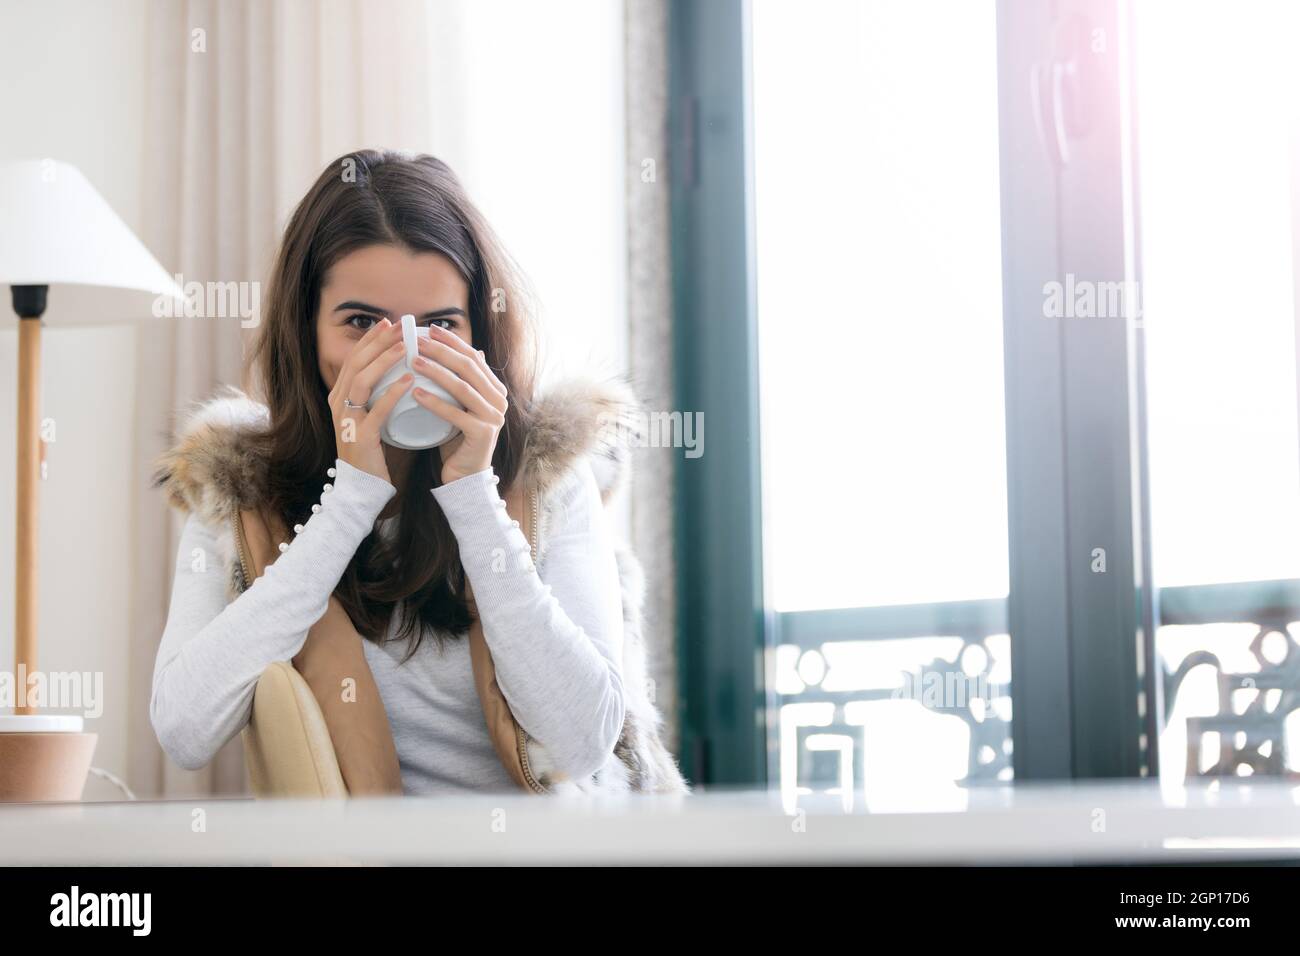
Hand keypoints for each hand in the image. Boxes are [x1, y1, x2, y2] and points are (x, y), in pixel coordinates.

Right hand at [327, 317, 410, 483]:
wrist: (362, 485)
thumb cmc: (371, 449)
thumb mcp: (369, 416)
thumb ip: (377, 395)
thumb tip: (400, 370)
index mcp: (339, 397)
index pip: (353, 359)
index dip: (369, 339)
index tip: (388, 323)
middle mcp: (338, 404)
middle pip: (355, 364)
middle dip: (377, 342)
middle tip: (399, 326)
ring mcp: (347, 419)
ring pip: (362, 381)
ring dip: (384, 360)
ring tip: (405, 347)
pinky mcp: (360, 436)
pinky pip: (376, 409)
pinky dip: (392, 392)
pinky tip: (409, 380)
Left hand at [411, 325, 508, 484]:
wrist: (466, 476)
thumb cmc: (459, 439)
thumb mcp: (464, 406)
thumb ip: (469, 382)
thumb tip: (475, 351)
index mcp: (495, 390)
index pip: (473, 357)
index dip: (452, 342)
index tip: (429, 329)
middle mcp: (499, 401)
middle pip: (468, 368)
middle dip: (441, 352)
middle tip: (416, 342)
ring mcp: (493, 417)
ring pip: (462, 387)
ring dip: (435, 372)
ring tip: (412, 362)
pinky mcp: (482, 434)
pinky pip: (455, 414)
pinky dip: (434, 402)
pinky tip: (415, 393)